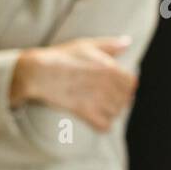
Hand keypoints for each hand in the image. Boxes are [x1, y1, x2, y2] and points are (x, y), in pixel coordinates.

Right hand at [18, 36, 136, 130]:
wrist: (39, 73)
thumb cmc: (61, 57)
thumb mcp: (86, 45)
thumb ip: (110, 45)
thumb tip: (127, 42)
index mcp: (110, 67)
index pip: (131, 84)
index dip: (124, 87)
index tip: (114, 88)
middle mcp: (106, 84)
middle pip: (124, 100)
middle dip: (116, 101)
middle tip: (102, 99)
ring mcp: (96, 99)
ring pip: (115, 114)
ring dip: (108, 113)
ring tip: (96, 108)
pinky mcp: (84, 113)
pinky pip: (104, 126)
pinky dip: (101, 125)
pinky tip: (93, 119)